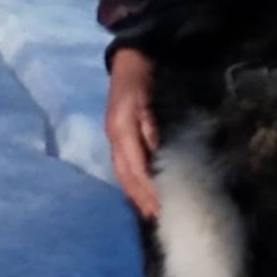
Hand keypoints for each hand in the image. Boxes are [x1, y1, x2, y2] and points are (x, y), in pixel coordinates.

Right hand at [107, 45, 160, 219]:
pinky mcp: (117, 137)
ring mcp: (113, 138)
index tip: (163, 206)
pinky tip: (140, 193)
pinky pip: (122, 166)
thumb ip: (152, 128)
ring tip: (149, 212)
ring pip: (122, 174)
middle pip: (126, 176)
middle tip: (157, 217)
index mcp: (121, 130)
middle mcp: (114, 138)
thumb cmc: (143, 77)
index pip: (136, 168)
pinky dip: (131, 183)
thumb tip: (159, 156)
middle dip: (141, 197)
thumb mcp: (150, 100)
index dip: (149, 188)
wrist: (128, 59)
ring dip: (135, 194)